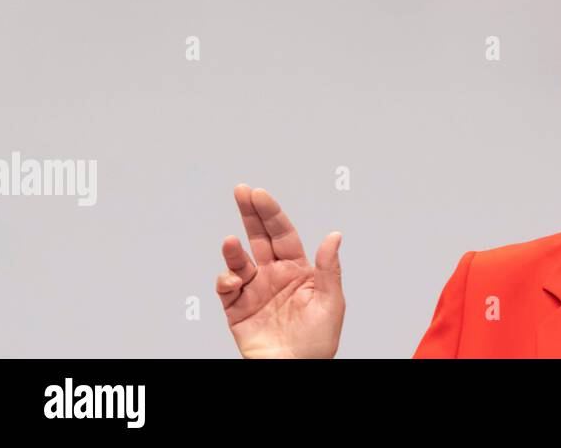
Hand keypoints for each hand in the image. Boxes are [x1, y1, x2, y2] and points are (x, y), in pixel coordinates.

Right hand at [216, 184, 344, 358]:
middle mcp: (273, 275)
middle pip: (259, 237)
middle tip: (241, 190)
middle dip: (250, 213)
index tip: (259, 194)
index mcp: (297, 269)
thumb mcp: (331, 301)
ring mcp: (254, 291)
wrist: (296, 371)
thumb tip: (335, 235)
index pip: (283, 234)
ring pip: (239, 261)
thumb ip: (329, 268)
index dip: (271, 213)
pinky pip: (227, 289)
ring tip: (231, 242)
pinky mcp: (237, 310)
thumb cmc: (318, 341)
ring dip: (233, 250)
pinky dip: (226, 280)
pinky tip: (232, 278)